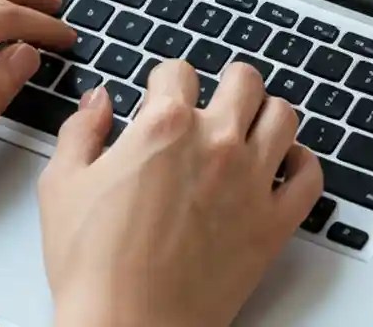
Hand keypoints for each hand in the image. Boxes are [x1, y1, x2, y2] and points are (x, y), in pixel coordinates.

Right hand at [39, 61, 323, 326]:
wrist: (128, 326)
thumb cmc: (93, 266)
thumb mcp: (63, 185)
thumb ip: (82, 130)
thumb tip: (99, 101)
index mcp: (165, 126)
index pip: (179, 72)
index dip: (166, 80)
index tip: (163, 93)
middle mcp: (217, 144)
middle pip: (244, 81)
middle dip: (227, 83)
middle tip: (216, 99)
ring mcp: (252, 182)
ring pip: (283, 117)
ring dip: (267, 114)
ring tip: (251, 124)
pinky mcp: (274, 223)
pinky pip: (309, 177)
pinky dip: (302, 163)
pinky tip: (286, 164)